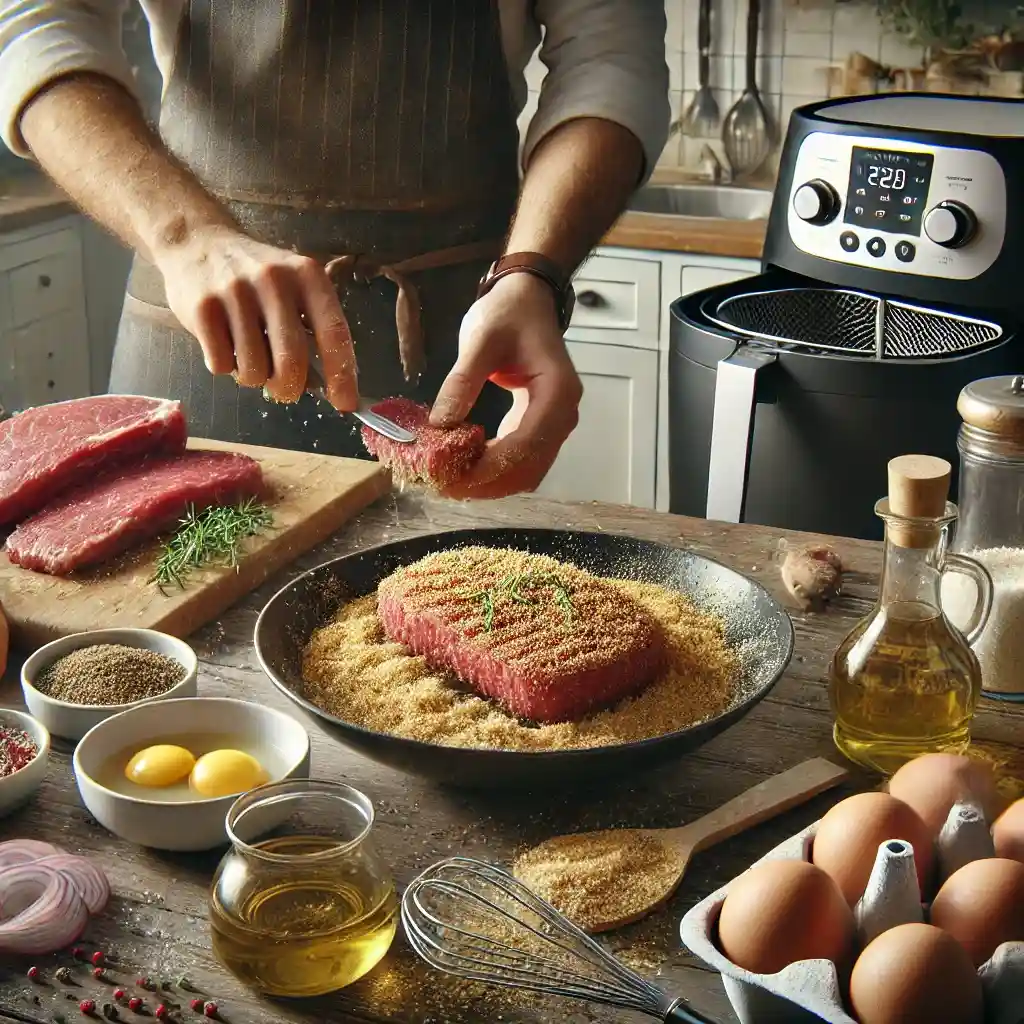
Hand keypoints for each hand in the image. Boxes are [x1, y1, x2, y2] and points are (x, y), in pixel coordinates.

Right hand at [155, 227, 357, 409]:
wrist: (197, 242)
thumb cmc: (257, 278)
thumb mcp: (294, 287)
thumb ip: (313, 328)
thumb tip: (330, 384)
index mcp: (307, 276)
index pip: (334, 332)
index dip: (342, 374)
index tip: (345, 404)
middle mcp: (274, 280)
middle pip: (292, 361)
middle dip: (289, 388)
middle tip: (284, 389)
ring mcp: (235, 293)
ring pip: (254, 369)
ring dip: (254, 376)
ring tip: (248, 354)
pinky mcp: (202, 308)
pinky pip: (221, 365)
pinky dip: (226, 367)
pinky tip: (224, 343)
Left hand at [430, 272, 582, 498]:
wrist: (528, 300)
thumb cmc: (509, 314)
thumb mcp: (480, 341)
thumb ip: (462, 382)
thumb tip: (439, 424)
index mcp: (557, 392)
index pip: (527, 444)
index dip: (491, 466)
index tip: (455, 476)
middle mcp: (563, 415)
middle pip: (530, 467)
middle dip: (488, 482)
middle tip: (444, 485)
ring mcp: (555, 423)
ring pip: (527, 471)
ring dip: (491, 482)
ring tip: (451, 480)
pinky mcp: (540, 426)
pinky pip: (522, 460)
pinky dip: (495, 470)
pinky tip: (465, 466)